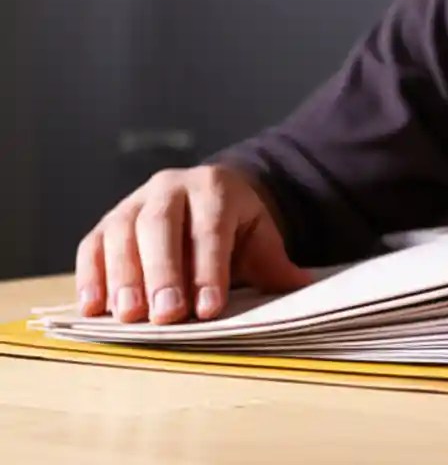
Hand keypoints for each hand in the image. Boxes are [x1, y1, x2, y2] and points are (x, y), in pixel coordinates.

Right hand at [76, 165, 311, 323]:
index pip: (210, 229)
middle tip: (166, 314)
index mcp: (214, 188)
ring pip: (121, 234)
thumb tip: (299, 286)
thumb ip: (274, 263)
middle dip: (162, 273)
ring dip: (123, 278)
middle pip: (159, 226)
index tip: (209, 310)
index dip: (209, 270)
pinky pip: (91, 246)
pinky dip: (91, 276)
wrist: (208, 196)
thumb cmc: (235, 225)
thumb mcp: (260, 237)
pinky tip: (95, 307)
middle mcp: (169, 187)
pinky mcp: (106, 222)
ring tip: (130, 316)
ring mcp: (133, 201)